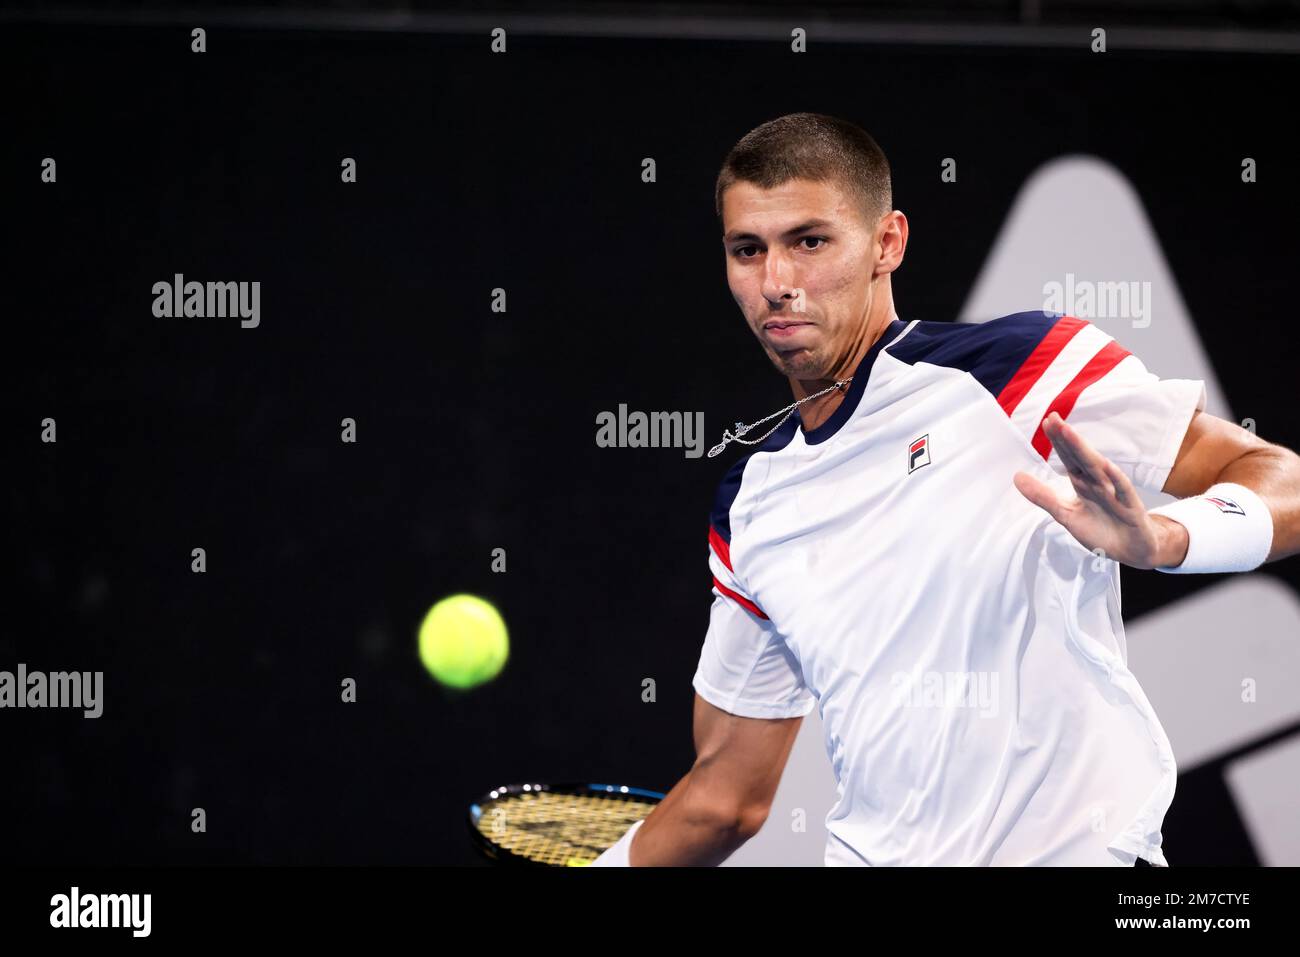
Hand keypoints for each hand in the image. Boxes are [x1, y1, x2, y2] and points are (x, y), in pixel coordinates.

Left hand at [1013, 412, 1189, 569]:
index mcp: (1083, 483)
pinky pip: (1122, 490)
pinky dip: (1114, 479)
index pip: (1069, 458)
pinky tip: (1105, 466)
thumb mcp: (1065, 514)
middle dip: (1067, 438)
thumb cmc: (1100, 530)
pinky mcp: (1131, 506)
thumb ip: (1043, 496)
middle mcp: (1099, 483)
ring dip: (1084, 451)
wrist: (1131, 551)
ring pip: (1099, 468)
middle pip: (1081, 457)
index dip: (1058, 441)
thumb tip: (1016, 476)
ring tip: (1070, 434)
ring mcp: (1115, 492)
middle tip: (1053, 418)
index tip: (1047, 421)